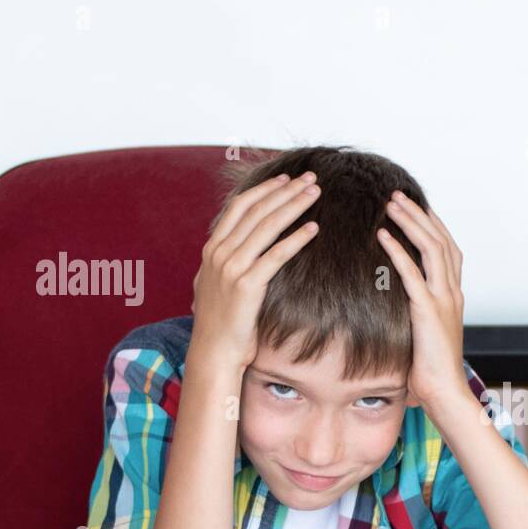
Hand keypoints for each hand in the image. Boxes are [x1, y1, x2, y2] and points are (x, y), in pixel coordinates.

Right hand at [189, 171, 321, 370]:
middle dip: (285, 190)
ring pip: (267, 226)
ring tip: (315, 193)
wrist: (214, 350)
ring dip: (293, 206)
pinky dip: (296, 238)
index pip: (239, 206)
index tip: (285, 178)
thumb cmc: (222, 321)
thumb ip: (225, 262)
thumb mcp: (216, 284)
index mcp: (212, 248)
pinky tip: (314, 228)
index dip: (264, 189)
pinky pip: (276, 255)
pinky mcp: (247, 285)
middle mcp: (219, 252)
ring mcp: (231, 267)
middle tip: (310, 178)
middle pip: (257, 210)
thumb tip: (236, 249)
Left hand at [376, 191, 468, 409]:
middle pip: (441, 240)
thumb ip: (416, 314)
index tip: (414, 206)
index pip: (448, 249)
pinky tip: (383, 235)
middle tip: (397, 195)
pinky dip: (398, 251)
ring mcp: (443, 300)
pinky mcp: (428, 312)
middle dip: (419, 214)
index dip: (432, 224)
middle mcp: (453, 293)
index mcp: (453, 296)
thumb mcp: (424, 334)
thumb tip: (395, 306)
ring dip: (410, 222)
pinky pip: (412, 273)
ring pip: (432, 248)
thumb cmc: (430, 371)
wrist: (445, 393)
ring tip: (391, 204)